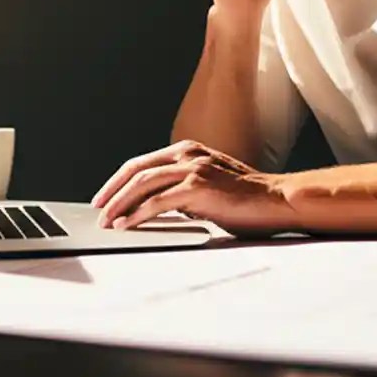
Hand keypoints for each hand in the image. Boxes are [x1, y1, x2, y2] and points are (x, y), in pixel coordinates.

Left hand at [90, 140, 296, 236]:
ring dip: (120, 204)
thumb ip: (184, 189)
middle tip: (98, 210)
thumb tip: (156, 206)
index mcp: (188, 150)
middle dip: (112, 191)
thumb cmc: (248, 199)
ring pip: (142, 184)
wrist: (278, 200)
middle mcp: (187, 154)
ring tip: (107, 221)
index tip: (104, 197)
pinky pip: (158, 202)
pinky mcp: (198, 187)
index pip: (142, 163)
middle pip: (136, 170)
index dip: (119, 180)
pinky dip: (138, 214)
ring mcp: (193, 168)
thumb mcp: (210, 186)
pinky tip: (127, 225)